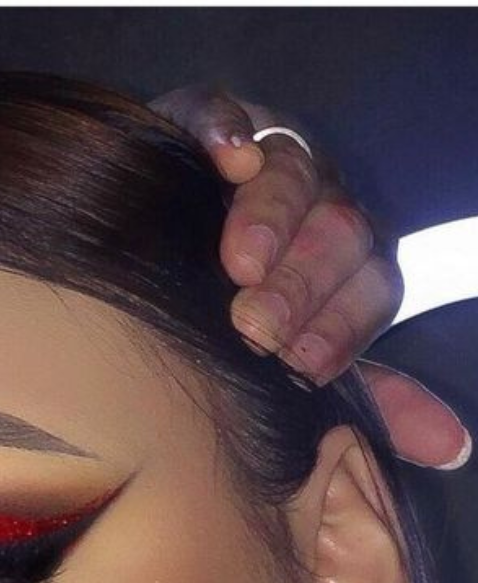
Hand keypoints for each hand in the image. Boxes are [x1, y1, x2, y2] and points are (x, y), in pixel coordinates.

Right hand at [148, 86, 471, 470]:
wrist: (157, 249)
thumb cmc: (242, 321)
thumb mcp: (304, 361)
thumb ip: (373, 399)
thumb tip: (452, 447)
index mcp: (353, 264)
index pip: (372, 286)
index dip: (342, 327)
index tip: (301, 367)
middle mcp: (323, 204)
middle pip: (337, 230)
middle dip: (301, 284)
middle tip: (255, 329)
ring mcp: (269, 159)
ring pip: (291, 173)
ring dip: (270, 218)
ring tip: (239, 263)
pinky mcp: (209, 123)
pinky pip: (222, 111)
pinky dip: (223, 126)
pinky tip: (223, 154)